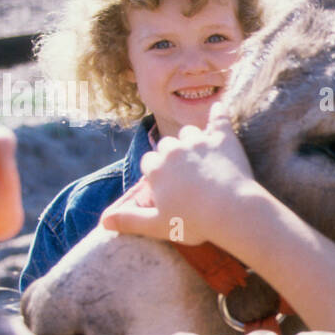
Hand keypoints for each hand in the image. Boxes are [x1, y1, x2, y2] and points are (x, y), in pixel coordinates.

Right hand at [100, 105, 256, 246]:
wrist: (231, 212)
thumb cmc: (195, 222)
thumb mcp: (158, 226)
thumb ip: (130, 220)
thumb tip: (103, 221)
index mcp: (156, 169)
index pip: (148, 163)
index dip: (157, 173)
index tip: (167, 186)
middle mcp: (173, 150)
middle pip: (166, 146)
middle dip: (173, 157)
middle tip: (187, 175)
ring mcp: (198, 142)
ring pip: (189, 132)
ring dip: (192, 140)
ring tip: (202, 156)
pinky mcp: (222, 138)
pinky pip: (219, 118)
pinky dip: (218, 113)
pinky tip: (219, 109)